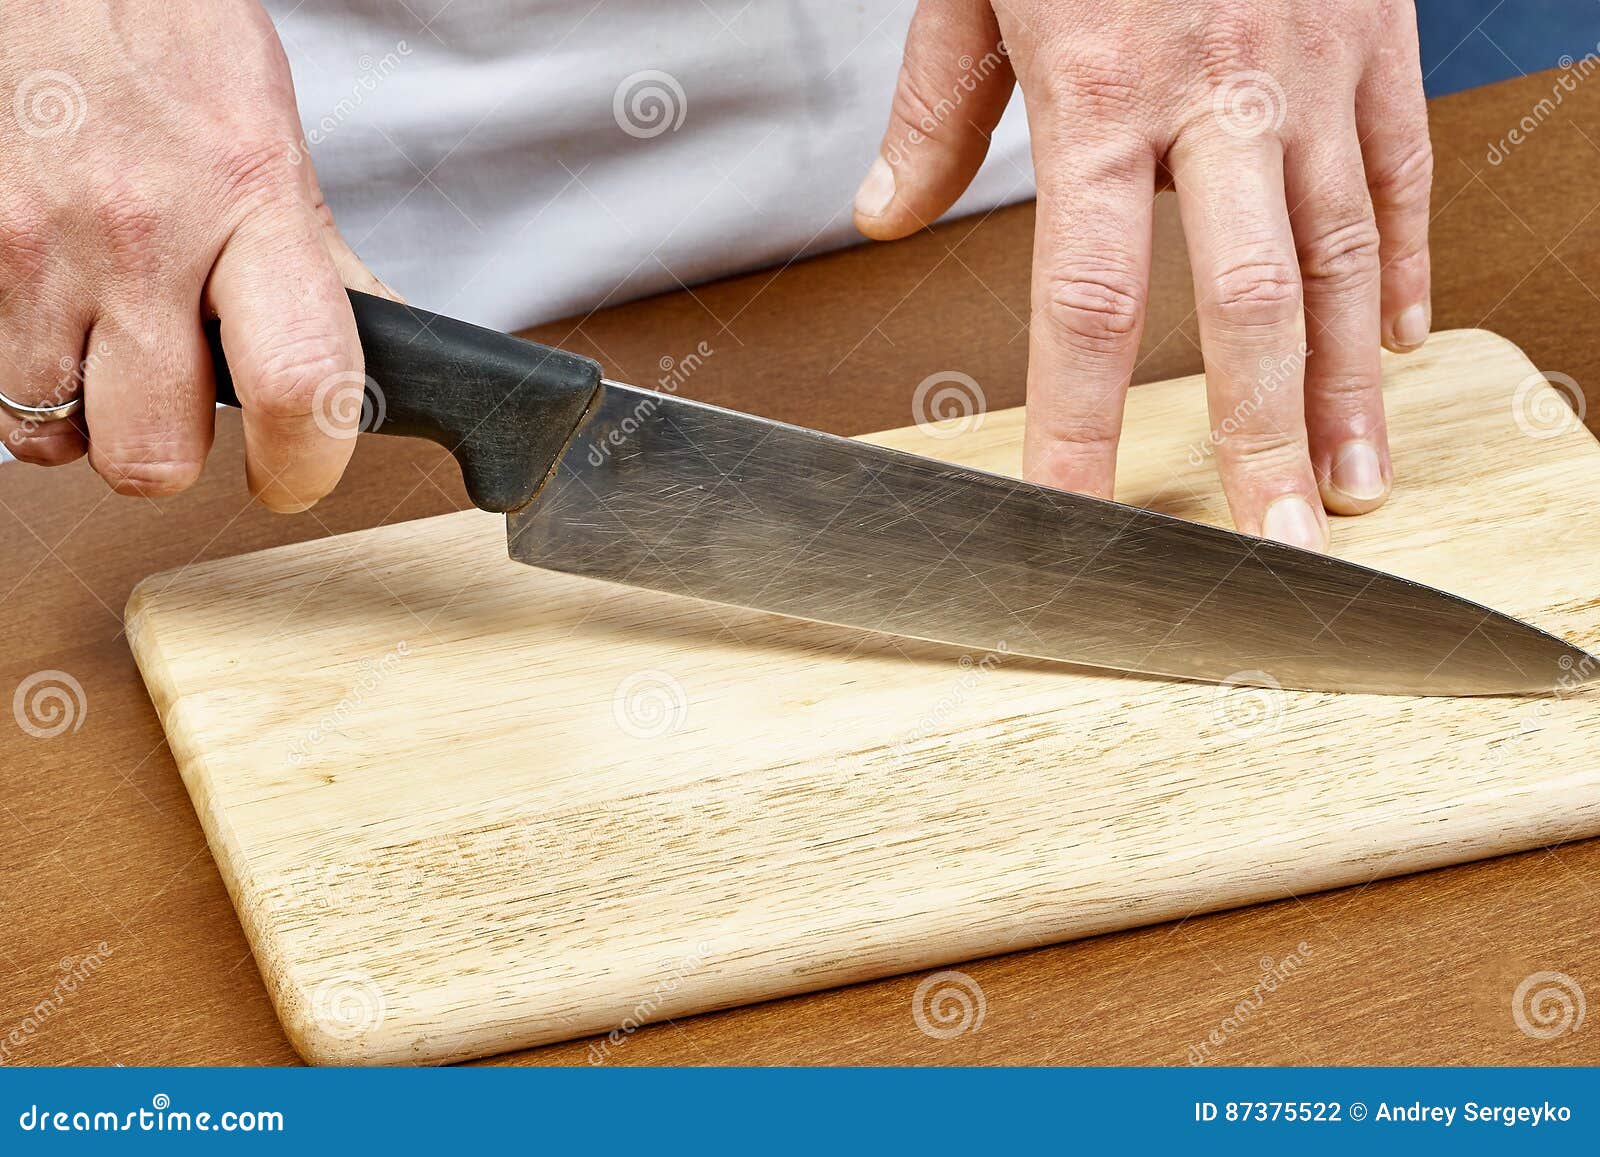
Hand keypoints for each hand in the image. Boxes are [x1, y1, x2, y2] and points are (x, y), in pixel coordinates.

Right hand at [0, 0, 395, 509]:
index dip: (306, 464)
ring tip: (128, 361)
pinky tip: (72, 328)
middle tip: (201, 415)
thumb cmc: (175, 49)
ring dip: (98, 422)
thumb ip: (324, 268)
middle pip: (152, 454)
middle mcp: (137, 235)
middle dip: (180, 459)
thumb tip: (388, 360)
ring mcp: (37, 249)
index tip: (297, 473)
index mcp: (250, 202)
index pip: (295, 383)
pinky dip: (38, 379)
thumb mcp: (278, 149)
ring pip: (55, 436)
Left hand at [855, 0, 1431, 549]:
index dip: (1080, 423)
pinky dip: (1401, 264)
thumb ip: (935, 110)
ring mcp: (1313, 67)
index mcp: (1099, 91)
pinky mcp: (1375, 38)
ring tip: (1350, 487)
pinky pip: (1398, 171)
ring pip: (1341, 255)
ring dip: (1348, 385)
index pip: (1087, 300)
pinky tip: (1393, 347)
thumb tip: (887, 218)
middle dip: (1259, 437)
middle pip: (1244, 300)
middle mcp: (1218, 93)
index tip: (1071, 515)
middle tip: (1272, 550)